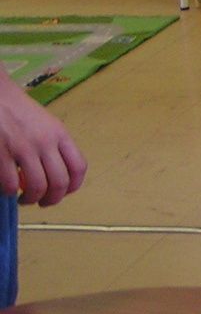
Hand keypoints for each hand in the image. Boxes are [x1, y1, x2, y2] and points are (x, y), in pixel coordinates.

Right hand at [0, 74, 86, 206]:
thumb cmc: (19, 110)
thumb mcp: (45, 124)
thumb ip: (53, 146)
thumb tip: (54, 176)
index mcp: (60, 134)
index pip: (79, 167)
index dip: (74, 186)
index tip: (64, 193)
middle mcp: (46, 142)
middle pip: (60, 182)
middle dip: (52, 199)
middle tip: (43, 203)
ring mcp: (23, 148)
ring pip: (37, 187)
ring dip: (31, 199)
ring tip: (24, 199)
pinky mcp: (1, 153)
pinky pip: (9, 183)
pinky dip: (8, 192)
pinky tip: (6, 188)